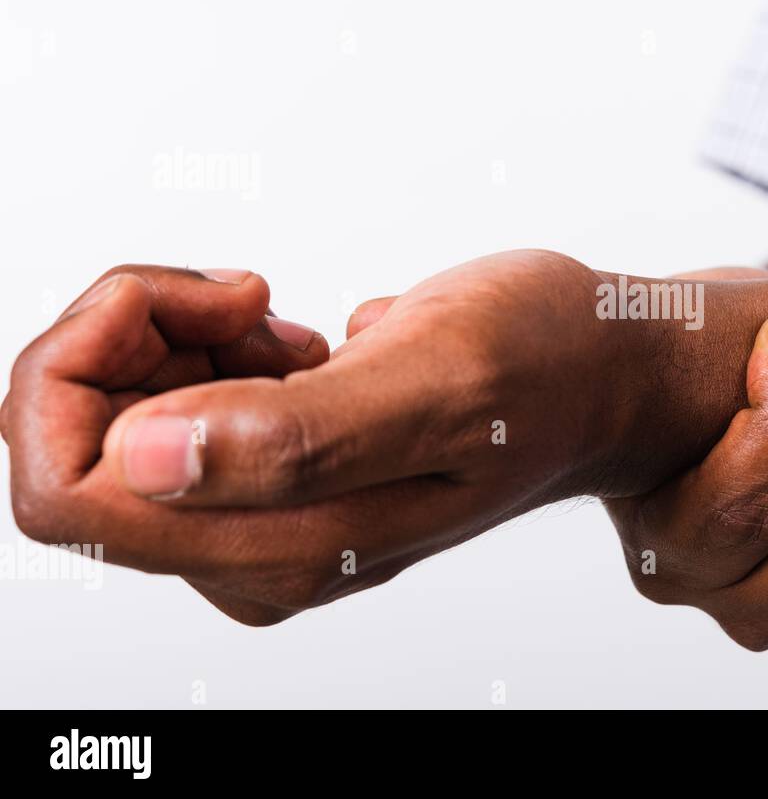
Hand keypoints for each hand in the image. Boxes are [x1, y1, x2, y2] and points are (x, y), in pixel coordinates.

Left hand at [3, 252, 652, 623]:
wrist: (607, 375)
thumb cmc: (548, 364)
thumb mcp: (439, 376)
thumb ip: (296, 436)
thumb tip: (140, 461)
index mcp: (286, 547)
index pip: (68, 490)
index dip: (89, 370)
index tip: (214, 305)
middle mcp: (258, 556)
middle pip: (77, 456)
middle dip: (131, 344)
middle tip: (246, 302)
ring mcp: (263, 525)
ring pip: (116, 430)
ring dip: (175, 344)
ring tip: (286, 326)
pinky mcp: (274, 490)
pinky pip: (165, 419)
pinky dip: (202, 353)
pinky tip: (294, 345)